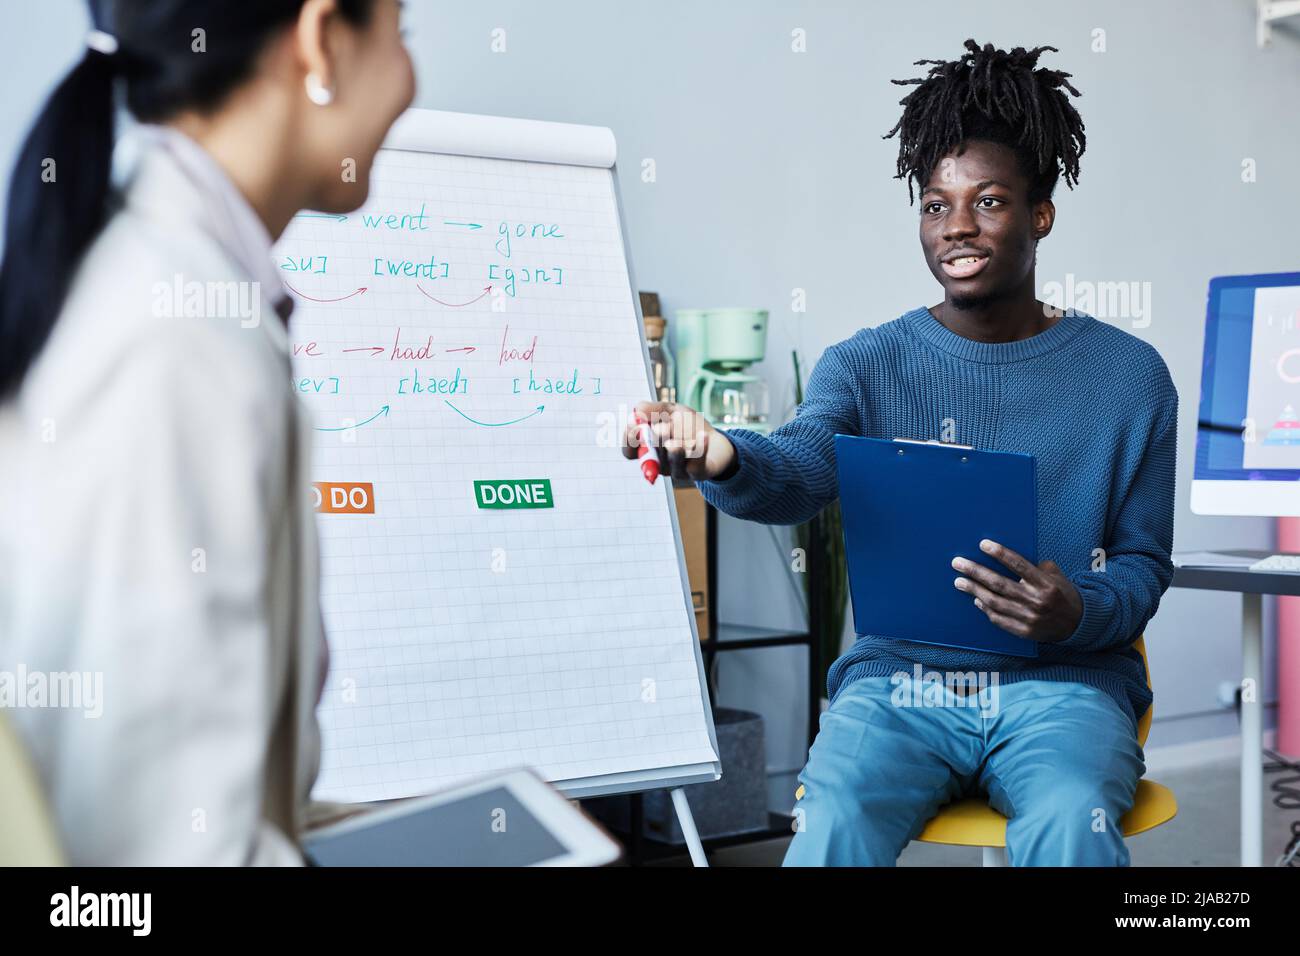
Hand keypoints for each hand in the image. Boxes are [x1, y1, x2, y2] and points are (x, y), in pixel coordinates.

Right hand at [621, 401, 735, 480]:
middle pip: (650, 458)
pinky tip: (703, 436)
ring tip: (676, 443)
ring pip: (672, 463)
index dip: (628, 440)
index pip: (629, 451)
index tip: (635, 423)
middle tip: (658, 430)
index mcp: (649, 449)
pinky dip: (700, 449)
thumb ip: (654, 409)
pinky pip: (697, 465)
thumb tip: (637, 410)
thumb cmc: (688, 426)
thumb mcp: (671, 411)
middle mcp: (660, 463)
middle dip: (654, 443)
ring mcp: (679, 470)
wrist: (716, 441)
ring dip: (674, 451)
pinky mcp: (698, 473)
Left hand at [950, 539, 1082, 642]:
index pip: (1019, 565)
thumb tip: (1011, 559)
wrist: (1077, 624)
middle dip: (976, 572)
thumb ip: (1038, 566)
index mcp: (1045, 584)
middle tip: (957, 563)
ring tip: (959, 582)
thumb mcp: (1057, 576)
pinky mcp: (1023, 631)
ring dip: (974, 591)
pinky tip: (976, 599)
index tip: (982, 544)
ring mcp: (1029, 618)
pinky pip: (999, 619)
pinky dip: (985, 609)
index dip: (1000, 554)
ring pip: (995, 602)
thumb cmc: (1063, 594)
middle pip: (1000, 584)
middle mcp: (1036, 601)